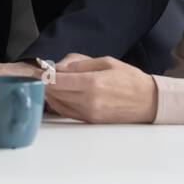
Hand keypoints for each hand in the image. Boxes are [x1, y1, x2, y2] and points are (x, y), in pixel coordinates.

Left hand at [44, 55, 158, 123]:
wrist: (148, 101)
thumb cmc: (130, 79)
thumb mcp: (107, 62)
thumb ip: (81, 64)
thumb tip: (60, 68)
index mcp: (93, 83)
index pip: (58, 81)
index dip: (43, 76)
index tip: (35, 72)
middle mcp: (89, 100)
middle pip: (55, 93)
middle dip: (45, 84)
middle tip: (39, 77)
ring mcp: (89, 113)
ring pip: (58, 104)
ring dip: (50, 95)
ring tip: (47, 85)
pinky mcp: (90, 120)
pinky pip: (67, 113)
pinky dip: (58, 104)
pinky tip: (57, 96)